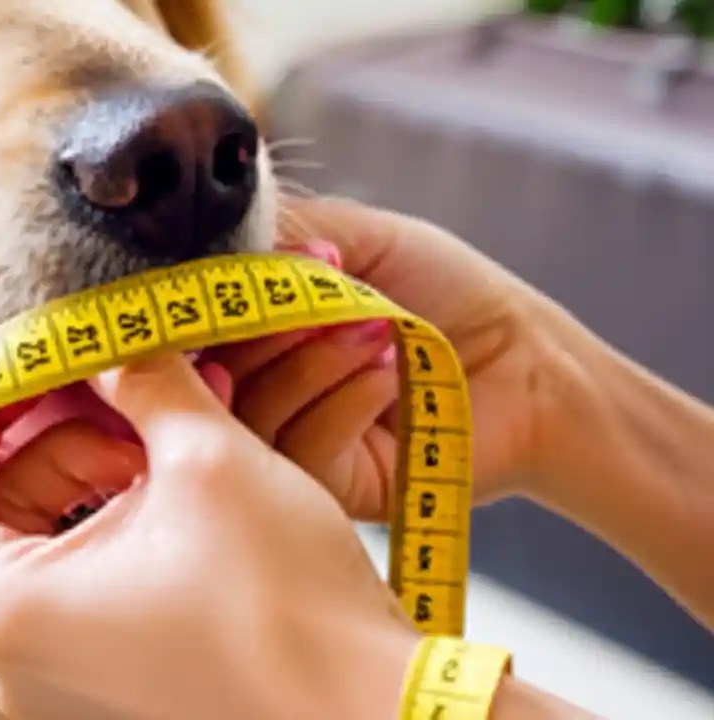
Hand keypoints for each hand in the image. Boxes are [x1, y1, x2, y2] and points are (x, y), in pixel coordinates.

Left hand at [0, 355, 418, 719]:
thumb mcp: (206, 458)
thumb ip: (138, 379)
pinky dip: (117, 523)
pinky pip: (80, 582)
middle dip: (57, 433)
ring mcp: (58, 680)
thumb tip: (110, 336)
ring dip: (97, 471)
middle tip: (126, 389)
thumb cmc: (289, 607)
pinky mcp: (106, 686)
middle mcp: (12, 657)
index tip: (31, 360)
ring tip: (174, 441)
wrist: (375, 712)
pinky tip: (182, 491)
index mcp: (3, 606)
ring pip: (41, 538)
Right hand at [230, 197, 588, 513]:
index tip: (243, 279)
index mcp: (262, 335)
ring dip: (313, 363)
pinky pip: (304, 451)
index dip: (207, 307)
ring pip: (253, 414)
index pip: (197, 332)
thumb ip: (283, 233)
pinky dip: (343, 402)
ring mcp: (296, 445)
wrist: (530, 360)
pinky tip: (388, 376)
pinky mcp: (336, 487)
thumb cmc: (453, 294)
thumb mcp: (361, 239)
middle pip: (212, 376)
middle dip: (265, 330)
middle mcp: (268, 392)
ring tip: (376, 330)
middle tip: (320, 300)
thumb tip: (207, 245)